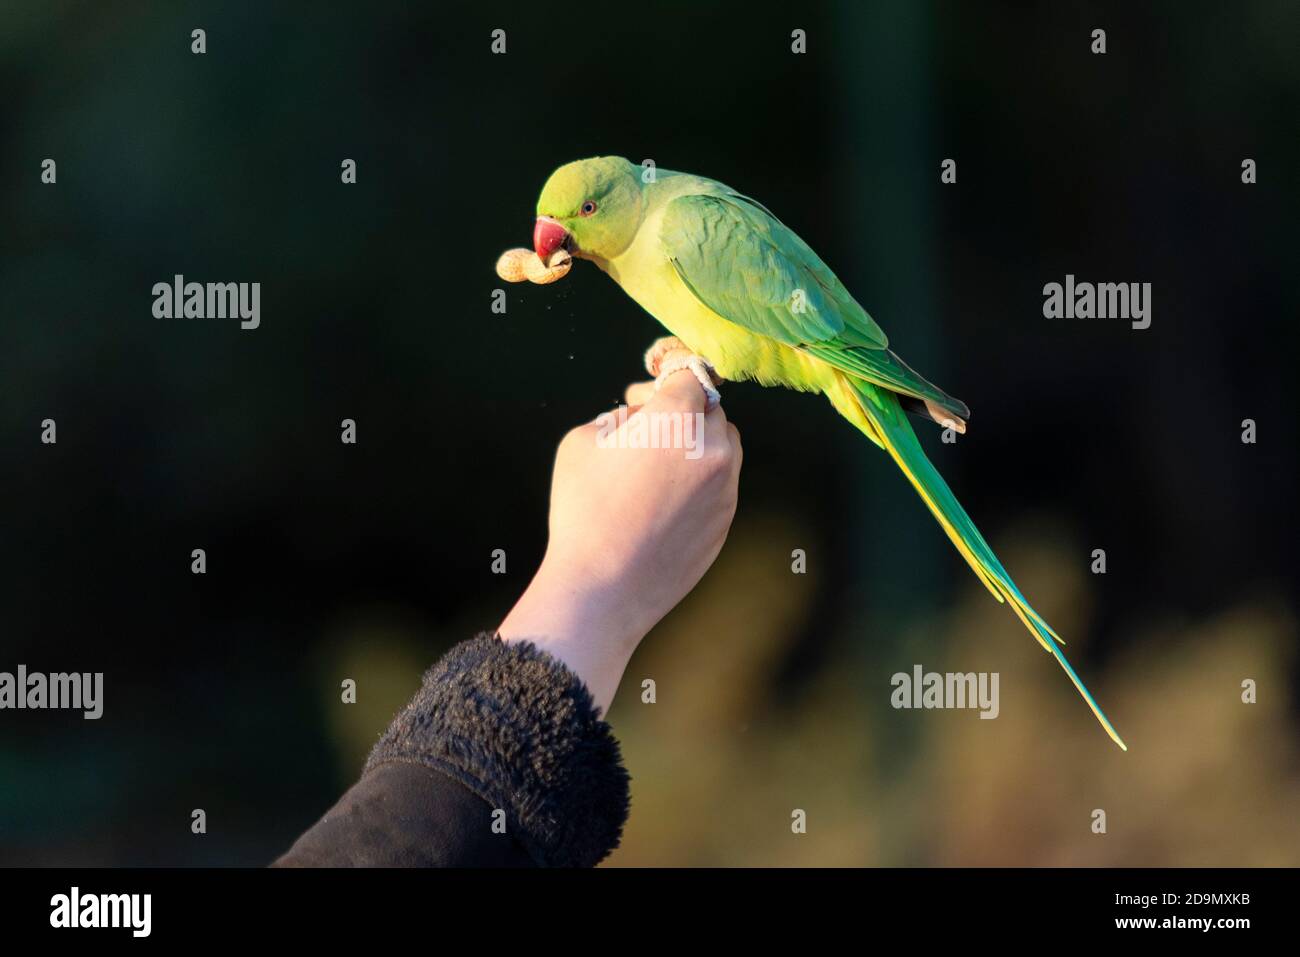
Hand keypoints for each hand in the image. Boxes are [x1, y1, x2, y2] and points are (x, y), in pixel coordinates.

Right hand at [498, 368, 742, 714]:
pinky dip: (699, 480)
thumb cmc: (585, 512)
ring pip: (724, 446)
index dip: (665, 379)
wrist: (605, 589)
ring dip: (697, 443)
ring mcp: (725, 487)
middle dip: (683, 410)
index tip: (643, 394)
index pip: (690, 375)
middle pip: (711, 408)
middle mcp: (713, 448)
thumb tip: (638, 416)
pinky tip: (663, 501)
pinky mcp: (727, 520)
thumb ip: (617, 416)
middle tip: (646, 427)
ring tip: (657, 465)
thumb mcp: (581, 441)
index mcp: (678, 419)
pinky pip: (720, 484)